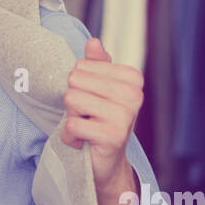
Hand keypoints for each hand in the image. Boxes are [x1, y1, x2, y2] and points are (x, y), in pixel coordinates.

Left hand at [62, 37, 140, 204]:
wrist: (107, 163)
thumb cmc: (102, 122)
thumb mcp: (99, 89)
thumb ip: (97, 64)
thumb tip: (93, 42)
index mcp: (133, 79)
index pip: (83, 65)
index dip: (80, 85)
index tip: (94, 102)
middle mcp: (133, 95)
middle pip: (75, 80)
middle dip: (74, 100)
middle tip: (88, 117)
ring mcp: (124, 116)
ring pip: (72, 100)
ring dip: (71, 117)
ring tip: (86, 127)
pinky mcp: (112, 136)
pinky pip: (72, 124)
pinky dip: (70, 136)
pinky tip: (83, 141)